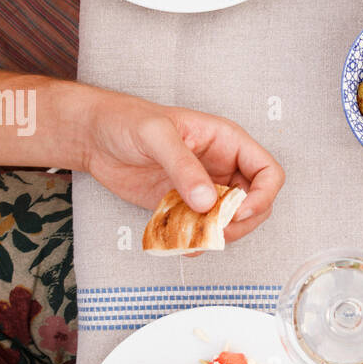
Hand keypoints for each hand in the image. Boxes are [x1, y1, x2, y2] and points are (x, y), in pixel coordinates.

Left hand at [82, 86, 283, 242]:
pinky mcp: (184, 206)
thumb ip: (182, 167)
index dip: (262, 196)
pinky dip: (196, 241)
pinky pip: (202, 229)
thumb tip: (207, 201)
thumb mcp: (156, 136)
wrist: (94, 136)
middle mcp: (222, 167)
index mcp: (227, 142)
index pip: (268, 172)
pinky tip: (180, 243)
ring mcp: (204, 189)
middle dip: (240, 223)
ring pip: (231, 222)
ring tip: (193, 239)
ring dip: (217, 235)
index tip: (238, 211)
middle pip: (256, 204)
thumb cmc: (126, 120)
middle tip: (214, 230)